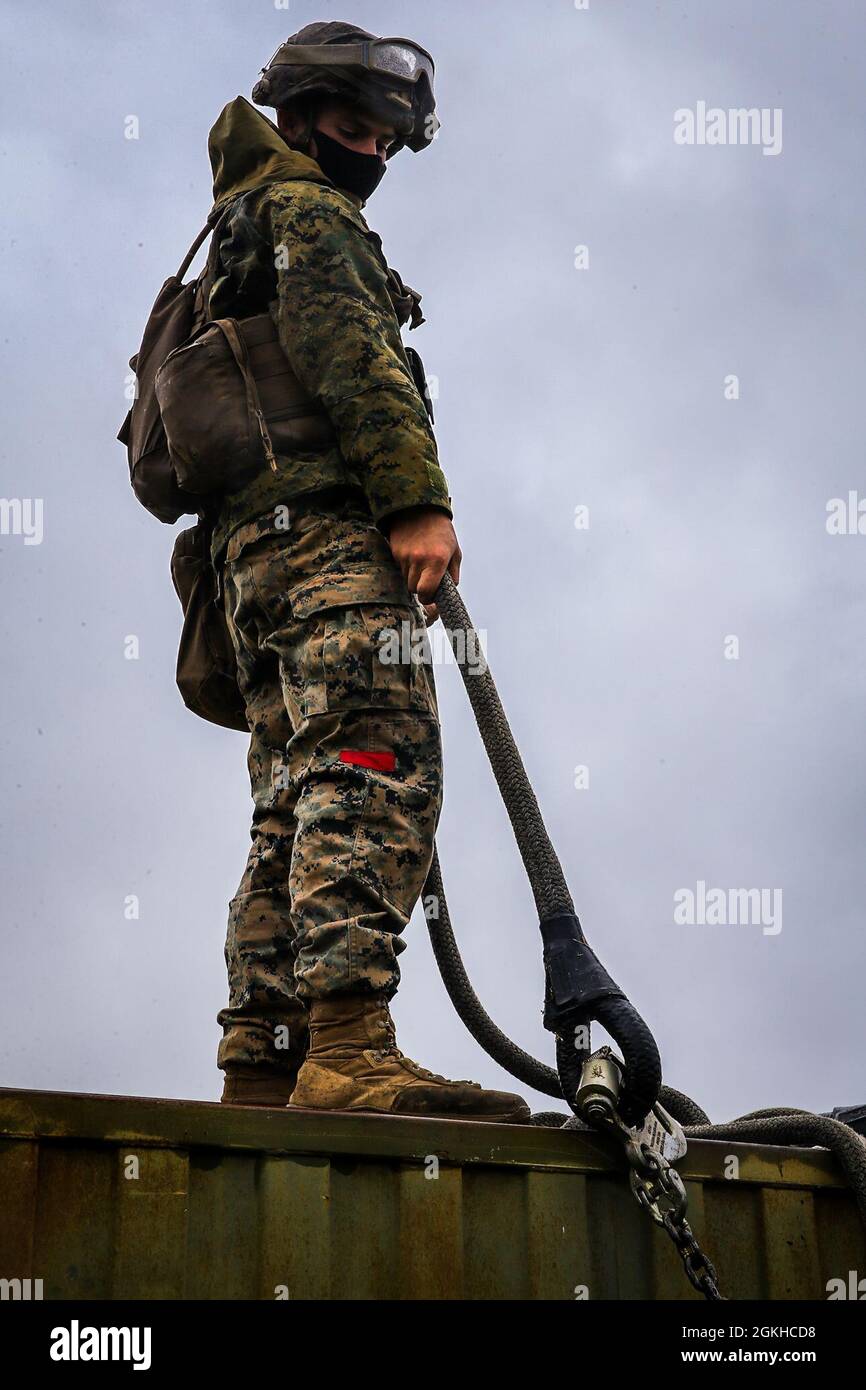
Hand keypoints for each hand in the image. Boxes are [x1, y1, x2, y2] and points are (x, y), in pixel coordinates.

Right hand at [385, 506, 461, 622]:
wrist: (420, 508)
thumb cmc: (441, 531)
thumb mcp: (454, 551)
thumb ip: (453, 574)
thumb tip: (448, 592)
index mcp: (437, 561)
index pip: (426, 592)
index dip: (428, 598)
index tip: (431, 596)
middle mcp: (420, 560)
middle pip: (414, 589)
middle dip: (420, 587)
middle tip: (427, 576)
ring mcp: (405, 556)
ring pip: (406, 580)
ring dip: (413, 577)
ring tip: (421, 562)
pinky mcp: (395, 552)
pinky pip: (400, 569)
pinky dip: (406, 567)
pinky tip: (413, 554)